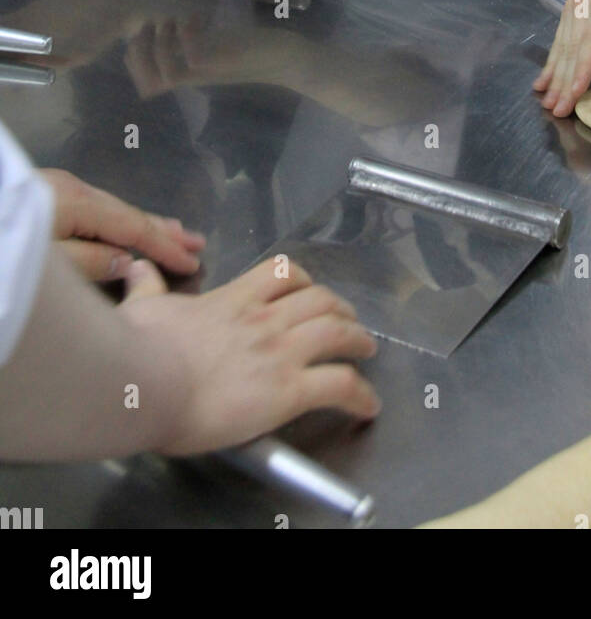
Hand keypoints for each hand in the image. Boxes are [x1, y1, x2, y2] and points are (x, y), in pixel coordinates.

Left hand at [44, 168, 205, 280]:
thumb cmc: (0, 244)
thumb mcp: (48, 263)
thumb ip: (91, 263)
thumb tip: (126, 261)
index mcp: (80, 203)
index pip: (135, 228)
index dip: (165, 247)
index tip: (193, 262)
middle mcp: (77, 189)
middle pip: (129, 213)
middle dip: (164, 230)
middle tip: (198, 243)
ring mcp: (60, 187)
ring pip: (113, 208)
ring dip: (143, 224)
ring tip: (173, 233)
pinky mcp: (46, 192)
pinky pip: (96, 207)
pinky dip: (120, 219)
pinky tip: (124, 228)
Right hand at [120, 257, 380, 454]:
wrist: (143, 384)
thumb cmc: (137, 350)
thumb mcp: (140, 308)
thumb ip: (146, 289)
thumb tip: (137, 269)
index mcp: (231, 301)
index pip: (280, 274)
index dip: (303, 280)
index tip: (309, 290)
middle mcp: (263, 320)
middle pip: (319, 299)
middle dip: (340, 308)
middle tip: (347, 320)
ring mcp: (279, 352)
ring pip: (337, 332)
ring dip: (358, 339)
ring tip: (366, 349)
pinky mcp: (288, 389)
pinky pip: (339, 385)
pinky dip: (361, 394)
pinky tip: (368, 405)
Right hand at [533, 0, 590, 116]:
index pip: (590, 43)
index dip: (582, 72)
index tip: (574, 94)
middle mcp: (583, 3)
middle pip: (571, 48)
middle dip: (563, 82)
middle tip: (557, 109)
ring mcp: (573, 5)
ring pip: (561, 46)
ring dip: (553, 75)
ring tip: (546, 100)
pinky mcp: (570, 8)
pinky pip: (559, 38)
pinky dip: (551, 61)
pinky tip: (543, 79)